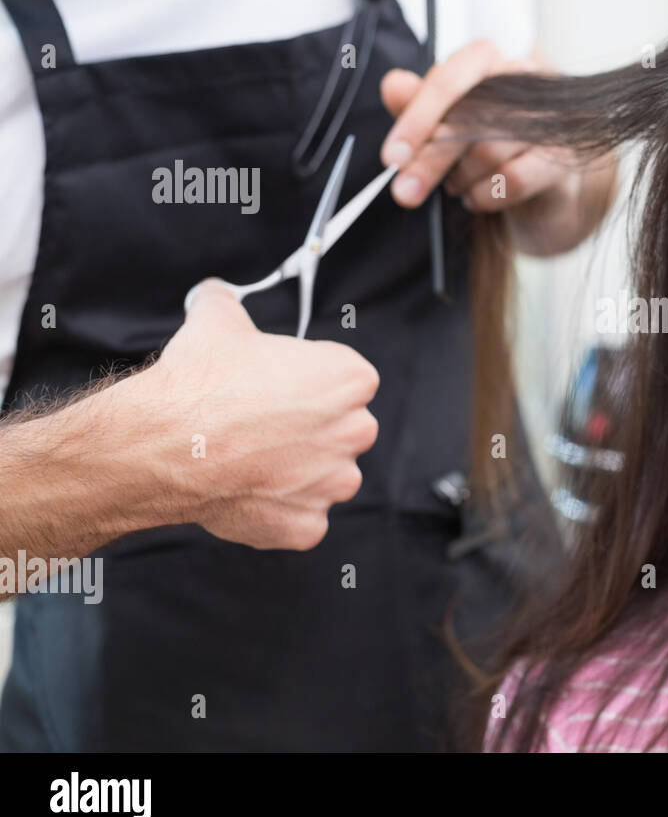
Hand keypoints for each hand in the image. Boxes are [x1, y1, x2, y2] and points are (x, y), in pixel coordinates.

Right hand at [143, 280, 379, 550]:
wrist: (163, 444)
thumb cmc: (199, 386)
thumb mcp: (216, 322)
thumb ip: (227, 302)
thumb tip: (215, 292)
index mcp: (350, 378)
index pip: (347, 381)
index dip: (310, 386)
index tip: (282, 390)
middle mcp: (355, 430)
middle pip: (342, 430)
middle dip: (310, 430)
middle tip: (263, 427)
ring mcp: (334, 482)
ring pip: (326, 476)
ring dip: (298, 471)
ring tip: (251, 460)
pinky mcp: (308, 524)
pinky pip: (302, 518)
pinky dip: (279, 511)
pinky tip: (246, 491)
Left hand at [379, 39, 616, 255]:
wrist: (536, 189)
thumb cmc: (484, 145)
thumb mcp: (442, 125)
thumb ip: (415, 105)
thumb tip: (393, 85)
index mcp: (487, 61)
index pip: (449, 79)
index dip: (417, 118)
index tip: (392, 157)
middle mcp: (522, 80)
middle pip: (466, 119)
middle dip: (429, 161)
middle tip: (404, 192)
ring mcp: (547, 117)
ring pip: (488, 151)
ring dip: (460, 179)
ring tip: (455, 185)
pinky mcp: (561, 155)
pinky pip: (512, 179)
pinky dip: (485, 196)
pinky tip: (476, 197)